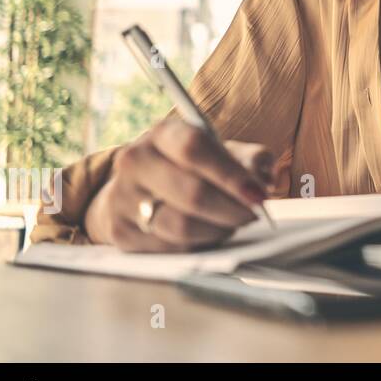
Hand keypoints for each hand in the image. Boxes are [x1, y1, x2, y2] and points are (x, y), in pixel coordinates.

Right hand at [84, 116, 284, 251]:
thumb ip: (250, 160)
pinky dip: (197, 245)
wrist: (143, 187)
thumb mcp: (225, 152)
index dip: (230, 174)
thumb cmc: (196, 167)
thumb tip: (260, 182)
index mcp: (164, 133)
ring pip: (181, 226)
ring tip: (232, 223)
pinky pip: (169, 248)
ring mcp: (122, 197)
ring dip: (218, 230)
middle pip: (191, 193)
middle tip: (253, 215)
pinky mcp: (120, 232)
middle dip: (232, 210)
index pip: (195, 149)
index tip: (258, 195)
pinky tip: (207, 234)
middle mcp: (135, 160)